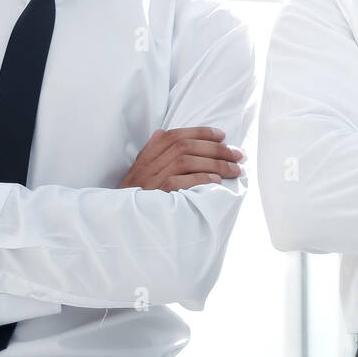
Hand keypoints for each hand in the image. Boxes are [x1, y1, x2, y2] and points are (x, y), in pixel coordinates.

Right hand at [118, 127, 243, 190]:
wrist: (119, 225)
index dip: (200, 132)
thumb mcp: (140, 174)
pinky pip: (179, 182)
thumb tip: (163, 132)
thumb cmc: (136, 199)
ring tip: (235, 169)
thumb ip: (152, 153)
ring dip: (215, 163)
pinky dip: (200, 178)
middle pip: (184, 147)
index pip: (174, 135)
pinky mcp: (155, 198)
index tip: (222, 135)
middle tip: (238, 154)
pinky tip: (217, 181)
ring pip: (185, 161)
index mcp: (146, 158)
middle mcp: (147, 167)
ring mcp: (150, 182)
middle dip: (216, 148)